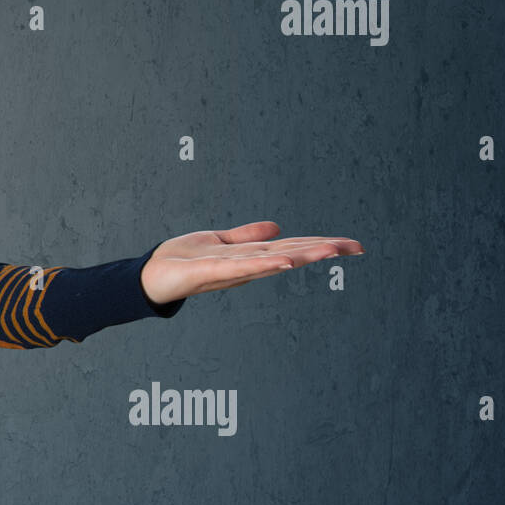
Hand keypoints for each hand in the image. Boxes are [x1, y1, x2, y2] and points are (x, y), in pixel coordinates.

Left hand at [139, 221, 363, 305]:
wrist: (149, 276)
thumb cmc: (182, 261)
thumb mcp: (219, 241)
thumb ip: (246, 236)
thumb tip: (277, 228)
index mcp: (250, 257)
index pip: (291, 248)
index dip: (320, 244)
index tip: (352, 244)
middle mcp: (245, 266)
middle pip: (289, 255)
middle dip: (322, 250)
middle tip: (355, 247)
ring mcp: (230, 270)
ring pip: (271, 261)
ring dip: (301, 255)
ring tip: (329, 250)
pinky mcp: (209, 271)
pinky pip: (239, 267)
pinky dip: (261, 264)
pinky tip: (283, 262)